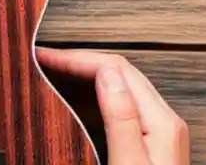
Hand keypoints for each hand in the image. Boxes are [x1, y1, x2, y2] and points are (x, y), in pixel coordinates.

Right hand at [37, 48, 189, 164]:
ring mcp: (156, 135)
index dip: (79, 58)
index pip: (118, 69)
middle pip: (119, 74)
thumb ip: (121, 120)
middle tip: (43, 61)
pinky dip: (92, 100)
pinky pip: (118, 111)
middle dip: (80, 63)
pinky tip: (74, 106)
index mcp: (162, 121)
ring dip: (86, 78)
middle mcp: (163, 123)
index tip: (46, 57)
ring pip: (118, 90)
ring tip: (53, 76)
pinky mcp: (147, 148)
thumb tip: (107, 74)